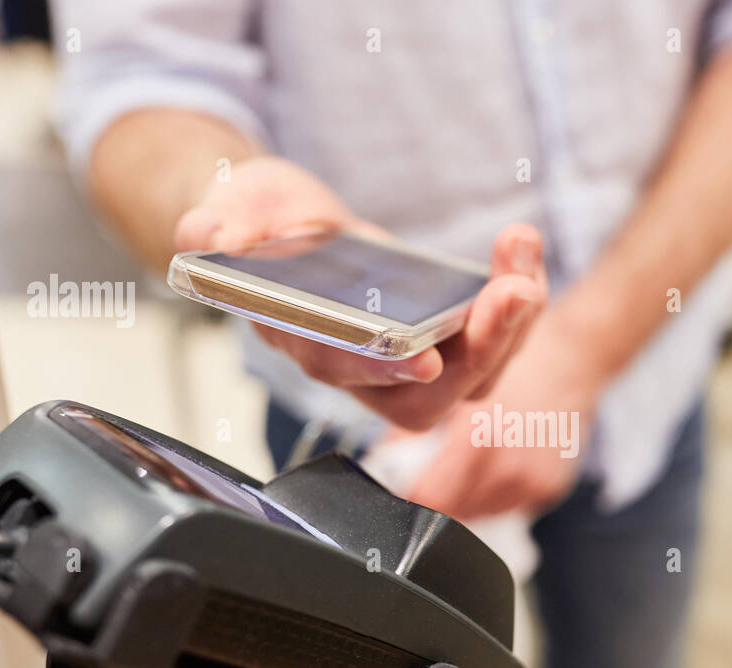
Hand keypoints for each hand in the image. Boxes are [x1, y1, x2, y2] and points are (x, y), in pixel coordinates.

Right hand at [174, 155, 547, 429]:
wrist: (283, 225)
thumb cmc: (257, 225)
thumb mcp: (229, 210)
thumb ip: (216, 223)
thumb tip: (211, 238)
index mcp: (308, 346)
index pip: (349, 375)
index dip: (388, 372)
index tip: (427, 357)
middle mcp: (365, 368)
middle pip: (434, 394)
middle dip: (482, 347)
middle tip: (511, 291)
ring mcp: (411, 357)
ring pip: (477, 371)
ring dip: (513, 320)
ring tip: (519, 251)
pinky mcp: (445, 333)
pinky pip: (495, 334)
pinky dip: (516, 293)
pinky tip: (519, 245)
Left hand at [402, 317, 601, 520]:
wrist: (571, 361)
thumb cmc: (513, 367)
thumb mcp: (458, 392)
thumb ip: (418, 427)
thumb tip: (385, 457)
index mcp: (478, 442)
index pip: (430, 498)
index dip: (413, 492)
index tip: (405, 485)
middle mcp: (509, 469)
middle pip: (454, 510)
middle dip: (439, 494)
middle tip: (433, 471)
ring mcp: (532, 484)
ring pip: (480, 513)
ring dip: (467, 497)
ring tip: (470, 462)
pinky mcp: (549, 490)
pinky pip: (507, 506)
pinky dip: (497, 491)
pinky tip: (501, 461)